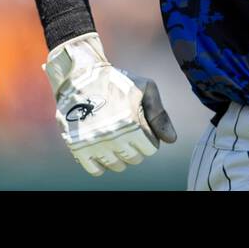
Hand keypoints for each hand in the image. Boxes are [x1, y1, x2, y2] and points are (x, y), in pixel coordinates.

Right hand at [42, 32, 176, 175]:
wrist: (78, 77)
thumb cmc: (117, 81)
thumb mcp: (145, 89)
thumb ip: (160, 115)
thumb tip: (170, 140)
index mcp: (131, 122)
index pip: (151, 148)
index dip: (148, 136)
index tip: (140, 125)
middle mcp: (112, 136)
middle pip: (135, 158)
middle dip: (135, 145)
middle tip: (126, 129)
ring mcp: (94, 143)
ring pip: (118, 166)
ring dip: (119, 154)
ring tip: (114, 136)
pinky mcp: (78, 148)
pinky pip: (96, 170)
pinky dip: (101, 162)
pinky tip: (101, 146)